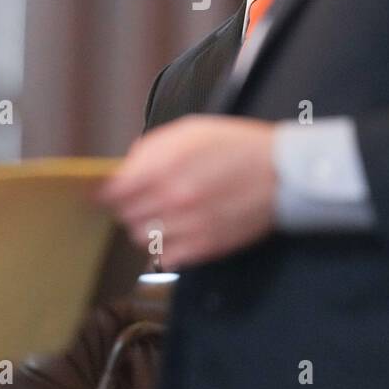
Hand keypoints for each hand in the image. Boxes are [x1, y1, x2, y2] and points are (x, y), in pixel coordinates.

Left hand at [97, 115, 277, 269]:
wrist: (282, 171)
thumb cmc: (236, 146)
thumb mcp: (189, 131)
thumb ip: (150, 150)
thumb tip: (123, 172)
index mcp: (165, 166)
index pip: (113, 192)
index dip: (107, 193)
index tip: (106, 194)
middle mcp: (173, 198)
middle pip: (125, 217)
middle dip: (129, 207)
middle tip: (143, 199)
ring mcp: (189, 225)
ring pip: (142, 239)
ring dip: (146, 228)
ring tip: (164, 214)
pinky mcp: (206, 246)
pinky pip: (167, 257)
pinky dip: (167, 247)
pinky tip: (179, 231)